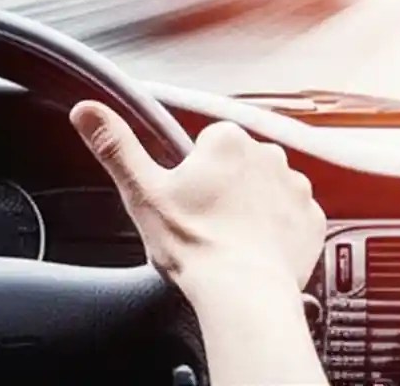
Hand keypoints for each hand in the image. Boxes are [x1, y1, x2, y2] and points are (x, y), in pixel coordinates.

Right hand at [68, 101, 326, 298]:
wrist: (243, 291)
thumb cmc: (193, 244)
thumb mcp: (143, 192)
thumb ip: (116, 146)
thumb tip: (86, 109)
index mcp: (228, 140)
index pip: (208, 145)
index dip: (195, 173)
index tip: (188, 200)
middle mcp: (270, 154)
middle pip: (240, 165)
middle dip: (226, 187)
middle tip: (207, 223)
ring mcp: (296, 186)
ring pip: (268, 189)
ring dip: (254, 207)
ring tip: (233, 240)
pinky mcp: (313, 217)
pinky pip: (293, 217)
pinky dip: (279, 230)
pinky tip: (258, 250)